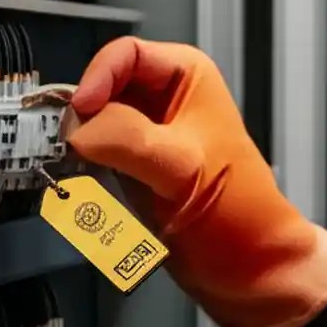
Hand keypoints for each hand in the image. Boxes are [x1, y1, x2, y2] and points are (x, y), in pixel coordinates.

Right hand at [66, 37, 326, 326]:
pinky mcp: (135, 169)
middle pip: (102, 89)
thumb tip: (78, 128)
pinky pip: (96, 157)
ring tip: (86, 176)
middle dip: (86, 119)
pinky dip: (86, 172)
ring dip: (84, 149)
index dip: (95, 79)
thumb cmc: (238, 215)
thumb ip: (124, 139)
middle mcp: (166, 99)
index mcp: (188, 76)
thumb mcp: (179, 167)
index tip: (79, 112)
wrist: (250, 271)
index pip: (123, 54)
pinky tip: (91, 193)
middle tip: (76, 149)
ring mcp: (149, 135)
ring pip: (94, 125)